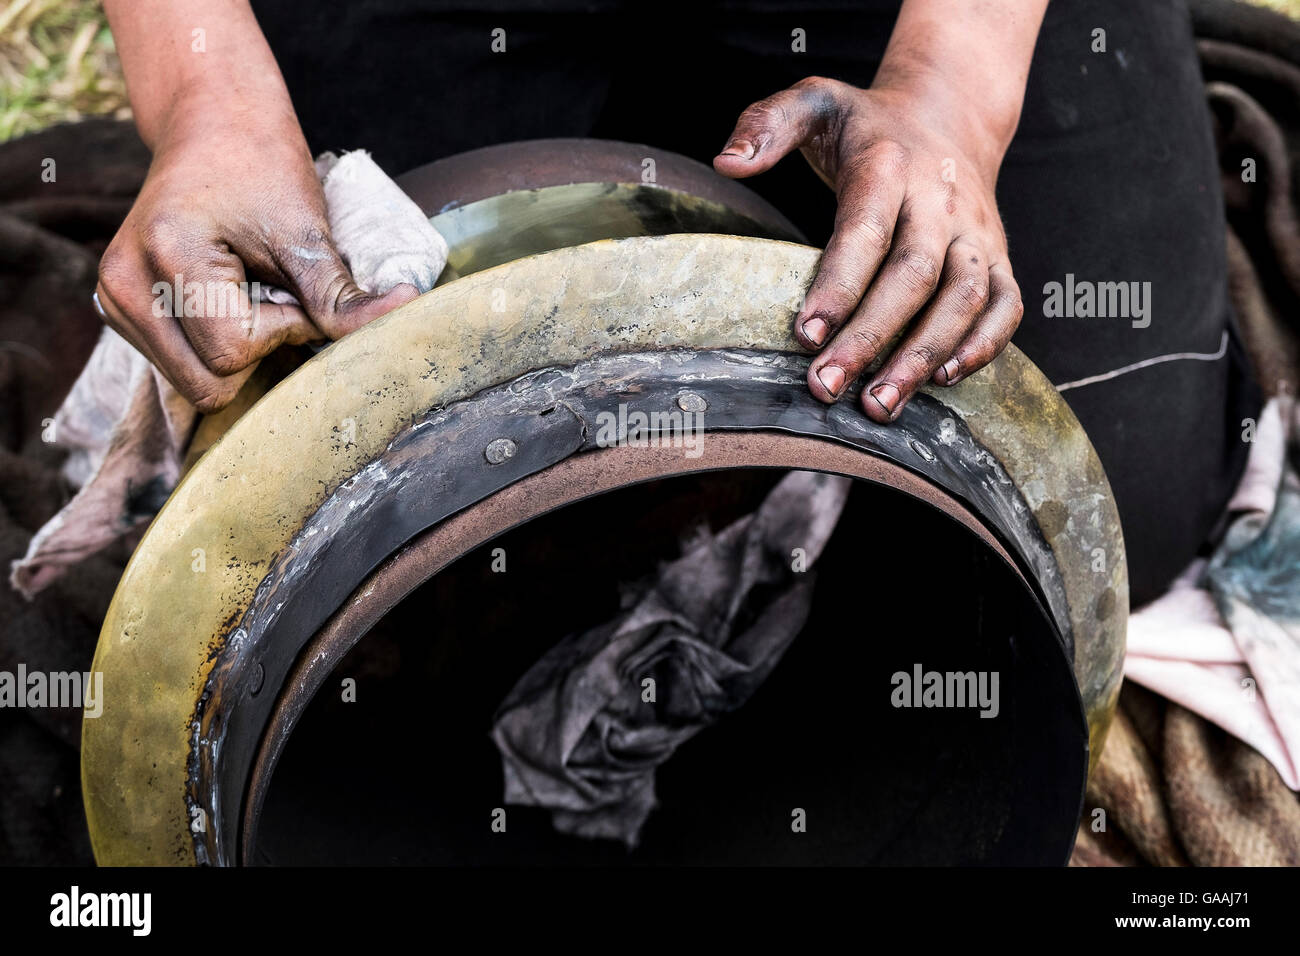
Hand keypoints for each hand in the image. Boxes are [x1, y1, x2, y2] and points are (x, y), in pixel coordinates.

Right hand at [95, 93, 414, 412]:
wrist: (213, 126)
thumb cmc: (261, 166)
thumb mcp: (306, 230)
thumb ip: (341, 295)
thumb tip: (406, 317)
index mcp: (164, 259)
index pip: (233, 352)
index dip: (283, 329)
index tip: (294, 283)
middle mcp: (123, 289)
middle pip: (211, 385)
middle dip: (259, 350)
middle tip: (273, 292)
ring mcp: (115, 303)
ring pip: (198, 384)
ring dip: (240, 351)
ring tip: (248, 290)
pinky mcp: (124, 312)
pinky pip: (186, 366)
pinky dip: (219, 344)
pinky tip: (228, 298)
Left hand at [714, 76, 1024, 422]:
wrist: (949, 115)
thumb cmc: (867, 126)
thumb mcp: (815, 102)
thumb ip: (767, 123)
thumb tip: (727, 161)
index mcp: (889, 165)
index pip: (866, 230)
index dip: (839, 285)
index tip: (806, 336)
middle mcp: (941, 201)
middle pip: (914, 275)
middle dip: (871, 337)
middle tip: (825, 388)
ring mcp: (975, 232)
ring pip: (964, 298)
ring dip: (925, 355)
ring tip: (879, 405)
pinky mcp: (998, 257)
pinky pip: (1005, 306)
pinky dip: (983, 345)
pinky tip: (941, 381)